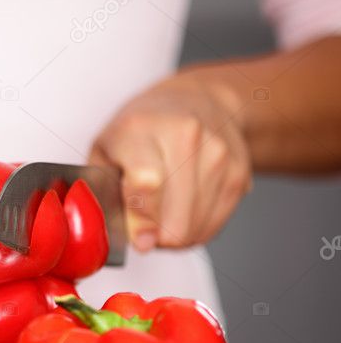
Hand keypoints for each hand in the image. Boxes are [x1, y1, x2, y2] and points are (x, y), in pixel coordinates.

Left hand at [89, 73, 251, 250]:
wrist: (194, 101)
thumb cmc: (139, 130)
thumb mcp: (104, 154)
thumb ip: (107, 198)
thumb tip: (138, 241)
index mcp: (140, 129)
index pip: (146, 183)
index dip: (141, 219)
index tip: (138, 238)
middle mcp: (186, 137)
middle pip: (176, 219)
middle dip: (155, 235)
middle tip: (141, 224)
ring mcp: (218, 155)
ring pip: (195, 229)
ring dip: (173, 235)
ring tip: (160, 212)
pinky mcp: (239, 173)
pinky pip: (213, 227)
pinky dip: (194, 231)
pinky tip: (181, 211)